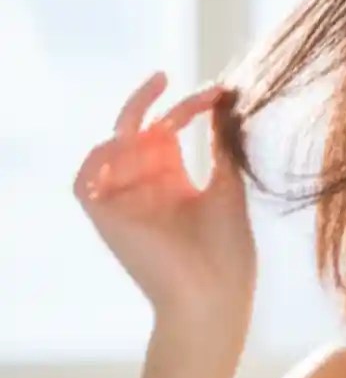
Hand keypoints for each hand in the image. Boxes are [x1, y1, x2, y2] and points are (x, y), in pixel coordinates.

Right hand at [72, 71, 256, 332]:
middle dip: (159, 105)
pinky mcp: (105, 217)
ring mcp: (123, 201)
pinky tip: (125, 139)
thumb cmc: (228, 251)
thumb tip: (226, 102)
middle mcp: (143, 187)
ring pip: (113, 146)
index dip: (189, 107)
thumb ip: (220, 146)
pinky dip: (100, 157)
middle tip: (177, 81)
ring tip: (168, 110)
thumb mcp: (227, 186)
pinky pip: (86, 180)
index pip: (167, 131)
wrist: (214, 295)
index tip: (219, 90)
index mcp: (171, 181)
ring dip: (135, 122)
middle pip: (140, 130)